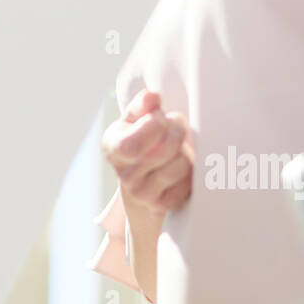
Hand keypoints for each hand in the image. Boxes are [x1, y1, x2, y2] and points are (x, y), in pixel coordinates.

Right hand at [100, 89, 194, 216]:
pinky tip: (181, 166)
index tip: (161, 116)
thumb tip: (152, 97)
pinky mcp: (164, 206)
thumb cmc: (139, 142)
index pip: (134, 143)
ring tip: (179, 147)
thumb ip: (142, 106)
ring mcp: (143, 194)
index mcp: (113, 147)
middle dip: (177, 132)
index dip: (155, 125)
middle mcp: (124, 175)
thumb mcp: (134, 121)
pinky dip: (191, 172)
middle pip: (164, 150)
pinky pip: (189, 183)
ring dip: (186, 151)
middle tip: (178, 125)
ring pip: (180, 165)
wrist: (139, 184)